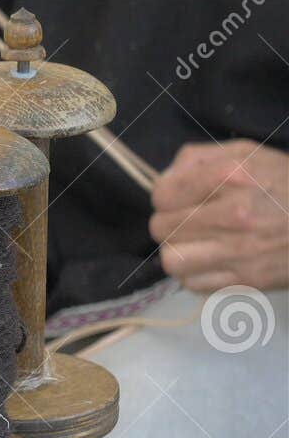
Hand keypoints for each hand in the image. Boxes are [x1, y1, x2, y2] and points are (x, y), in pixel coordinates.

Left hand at [150, 140, 288, 292]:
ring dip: (177, 252)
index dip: (164, 197)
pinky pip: (194, 283)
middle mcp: (234, 213)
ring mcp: (240, 250)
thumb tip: (165, 177)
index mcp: (232, 176)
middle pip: (161, 228)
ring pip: (172, 260)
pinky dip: (194, 274)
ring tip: (194, 244)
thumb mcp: (249, 154)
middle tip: (187, 222)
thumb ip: (201, 159)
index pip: (164, 194)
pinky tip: (210, 261)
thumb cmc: (286, 183)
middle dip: (169, 223)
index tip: (174, 200)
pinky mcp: (246, 279)